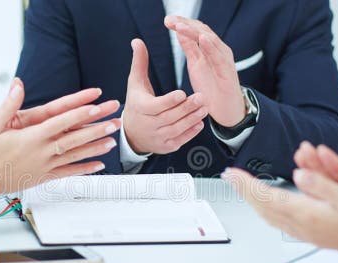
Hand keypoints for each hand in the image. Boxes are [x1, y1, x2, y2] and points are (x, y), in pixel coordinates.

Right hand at [0, 80, 121, 193]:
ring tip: (112, 141)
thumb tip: (17, 85)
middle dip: (96, 129)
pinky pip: (69, 172)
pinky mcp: (46, 176)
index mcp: (32, 136)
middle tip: (114, 122)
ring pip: (75, 155)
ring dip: (95, 148)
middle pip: (74, 138)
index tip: (95, 107)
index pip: (61, 122)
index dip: (79, 114)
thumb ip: (8, 105)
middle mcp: (42, 151)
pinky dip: (85, 169)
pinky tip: (100, 165)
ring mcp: (46, 164)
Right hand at [121, 39, 207, 153]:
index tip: (182, 93)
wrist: (132, 132)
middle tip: (202, 96)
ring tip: (204, 107)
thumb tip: (137, 41)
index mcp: (140, 109)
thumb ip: (140, 62)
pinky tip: (200, 122)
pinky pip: (180, 140)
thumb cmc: (137, 102)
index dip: (169, 101)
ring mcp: (157, 138)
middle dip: (187, 108)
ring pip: (177, 129)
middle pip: (170, 117)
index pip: (156, 106)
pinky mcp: (165, 146)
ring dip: (192, 118)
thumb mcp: (135, 83)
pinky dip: (191, 132)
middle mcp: (148, 125)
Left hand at [165, 16, 244, 126]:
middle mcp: (218, 50)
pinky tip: (202, 39)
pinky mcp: (228, 72)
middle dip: (185, 24)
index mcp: (210, 48)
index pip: (196, 29)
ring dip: (194, 32)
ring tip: (180, 26)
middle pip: (202, 31)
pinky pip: (219, 57)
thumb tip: (179, 31)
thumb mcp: (196, 64)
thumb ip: (190, 47)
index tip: (166, 20)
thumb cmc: (212, 88)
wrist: (227, 110)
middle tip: (169, 20)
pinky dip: (211, 47)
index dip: (182, 23)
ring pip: (210, 40)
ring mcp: (224, 60)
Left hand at [223, 167, 337, 262]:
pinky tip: (266, 206)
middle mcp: (302, 226)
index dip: (247, 184)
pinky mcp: (311, 234)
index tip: (231, 173)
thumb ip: (322, 183)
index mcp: (308, 215)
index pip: (267, 197)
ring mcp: (305, 232)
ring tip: (242, 188)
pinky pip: (279, 222)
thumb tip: (299, 173)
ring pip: (269, 216)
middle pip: (262, 207)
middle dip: (244, 191)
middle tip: (230, 177)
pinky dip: (267, 210)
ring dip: (254, 201)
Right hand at [293, 141, 337, 227]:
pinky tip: (298, 180)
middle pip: (334, 178)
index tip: (323, 154)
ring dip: (312, 170)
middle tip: (304, 150)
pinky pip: (323, 198)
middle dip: (318, 163)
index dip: (336, 166)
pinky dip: (311, 189)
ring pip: (326, 185)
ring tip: (300, 156)